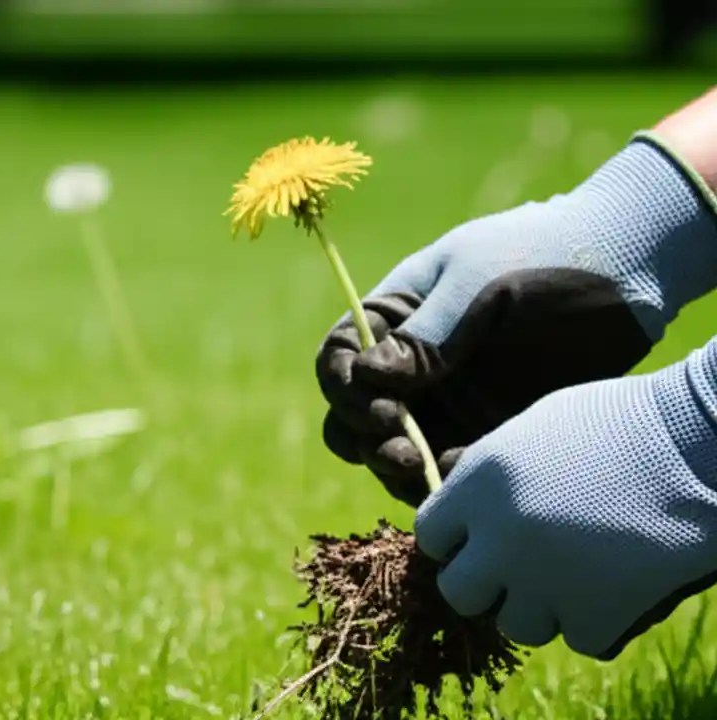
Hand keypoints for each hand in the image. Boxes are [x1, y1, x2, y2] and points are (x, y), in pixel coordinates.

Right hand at [318, 135, 716, 505]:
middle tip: (403, 447)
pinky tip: (468, 473)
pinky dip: (445, 479)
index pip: (340, 358)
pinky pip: (448, 467)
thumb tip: (366, 376)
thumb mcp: (477, 284)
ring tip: (424, 469)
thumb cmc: (544, 255)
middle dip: (366, 436)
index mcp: (396, 316)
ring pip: (394, 448)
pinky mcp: (487, 429)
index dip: (342, 388)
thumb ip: (425, 335)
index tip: (380, 407)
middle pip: (355, 414)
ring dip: (395, 466)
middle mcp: (411, 363)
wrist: (629, 266)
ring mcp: (448, 399)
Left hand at [415, 342, 716, 658]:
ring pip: (516, 626)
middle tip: (520, 569)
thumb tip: (462, 502)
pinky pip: (578, 638)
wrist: (698, 442)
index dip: (458, 540)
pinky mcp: (596, 615)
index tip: (484, 537)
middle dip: (487, 584)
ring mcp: (544, 582)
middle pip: (459, 593)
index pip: (431, 536)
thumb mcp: (533, 427)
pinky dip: (596, 621)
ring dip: (541, 607)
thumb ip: (489, 473)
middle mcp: (498, 539)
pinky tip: (615, 588)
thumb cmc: (620, 421)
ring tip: (574, 575)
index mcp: (477, 486)